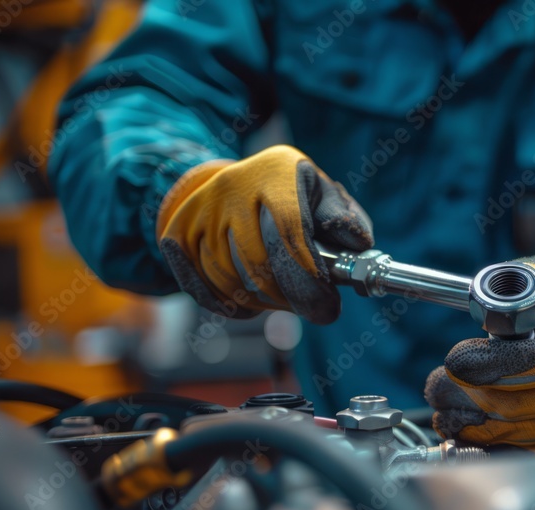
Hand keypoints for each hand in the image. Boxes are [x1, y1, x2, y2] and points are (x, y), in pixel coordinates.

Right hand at [156, 145, 372, 322]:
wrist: (239, 179)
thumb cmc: (295, 194)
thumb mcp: (326, 194)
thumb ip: (346, 219)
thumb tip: (356, 245)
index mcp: (278, 173)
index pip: (290, 232)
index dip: (309, 277)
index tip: (328, 305)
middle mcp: (234, 185)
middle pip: (258, 260)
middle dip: (292, 297)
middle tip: (315, 312)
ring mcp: (202, 208)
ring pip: (228, 276)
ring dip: (261, 304)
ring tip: (286, 305)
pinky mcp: (178, 230)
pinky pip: (196, 281)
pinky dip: (222, 305)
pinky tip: (247, 311)